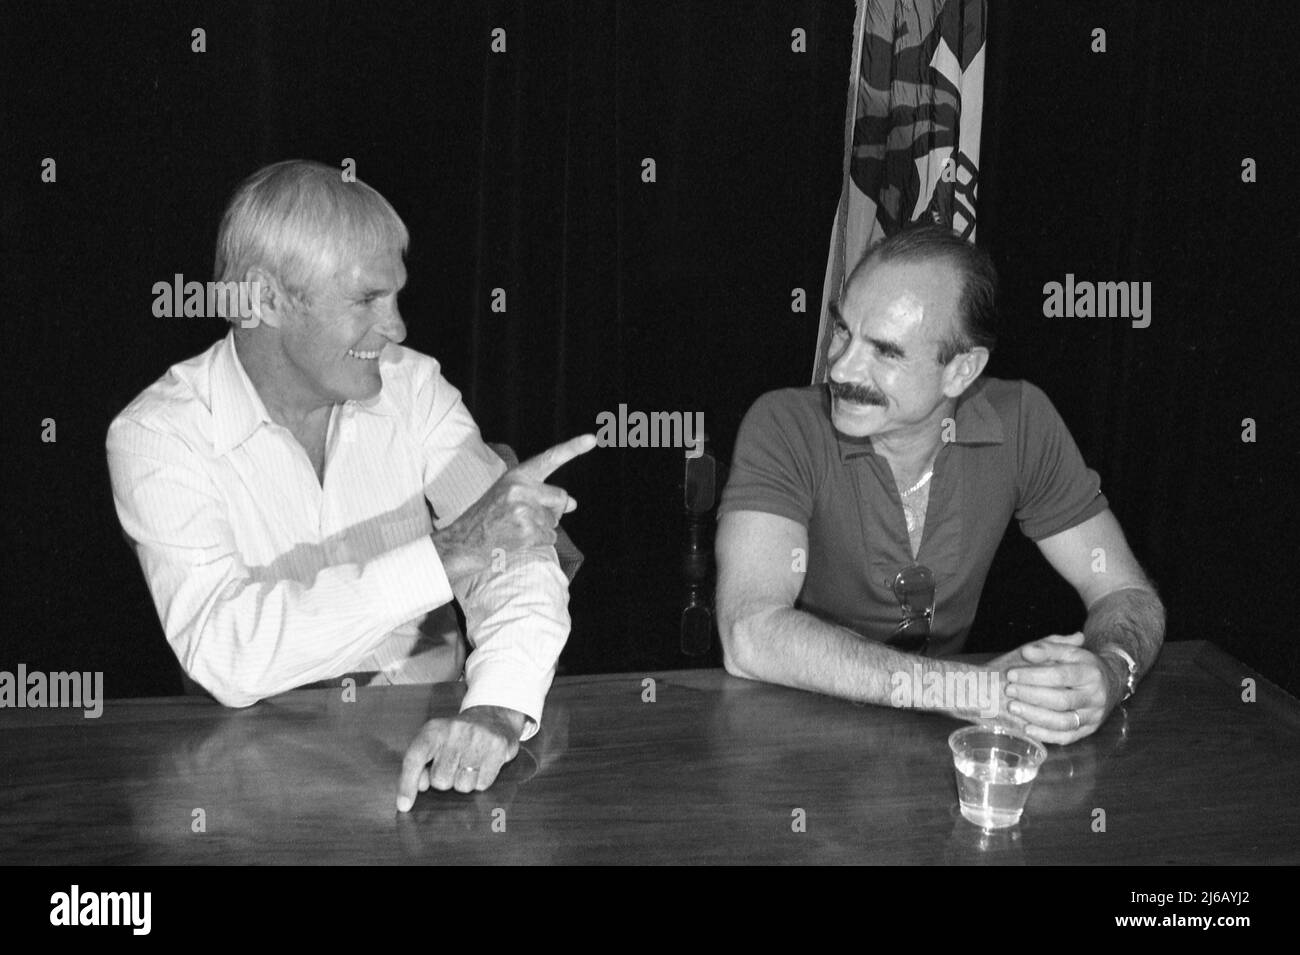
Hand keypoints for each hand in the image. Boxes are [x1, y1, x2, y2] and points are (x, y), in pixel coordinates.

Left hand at [396, 705, 526, 809]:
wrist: (493, 716)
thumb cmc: (456, 737)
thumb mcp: (433, 743)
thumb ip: (420, 764)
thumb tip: (421, 786)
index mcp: (434, 729)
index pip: (415, 758)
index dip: (407, 784)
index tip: (404, 805)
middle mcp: (455, 731)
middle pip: (440, 780)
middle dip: (446, 779)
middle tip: (454, 764)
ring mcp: (478, 738)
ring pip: (463, 785)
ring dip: (465, 781)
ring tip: (470, 763)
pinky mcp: (498, 746)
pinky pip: (483, 783)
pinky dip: (481, 780)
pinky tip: (483, 764)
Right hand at [432, 434, 597, 578]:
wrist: (464, 541)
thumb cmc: (489, 517)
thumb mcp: (511, 496)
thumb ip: (541, 494)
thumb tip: (573, 503)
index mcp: (517, 475)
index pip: (549, 459)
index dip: (572, 448)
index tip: (592, 439)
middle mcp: (521, 488)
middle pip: (560, 497)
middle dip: (553, 510)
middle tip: (527, 517)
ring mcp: (524, 509)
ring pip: (554, 521)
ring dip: (542, 528)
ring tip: (515, 528)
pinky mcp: (527, 530)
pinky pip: (550, 537)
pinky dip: (539, 541)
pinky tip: (518, 539)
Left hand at [1002, 632, 1120, 743]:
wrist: (1112, 682)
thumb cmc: (1082, 665)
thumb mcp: (1069, 650)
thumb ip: (1048, 648)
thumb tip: (1027, 652)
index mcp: (1091, 673)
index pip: (1061, 675)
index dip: (1034, 676)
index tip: (1011, 674)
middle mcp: (1095, 697)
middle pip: (1061, 700)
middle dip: (1031, 696)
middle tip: (1009, 690)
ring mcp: (1093, 716)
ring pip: (1063, 721)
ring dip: (1035, 716)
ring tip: (1013, 707)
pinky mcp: (1088, 730)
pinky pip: (1067, 737)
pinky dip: (1045, 735)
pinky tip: (1027, 728)